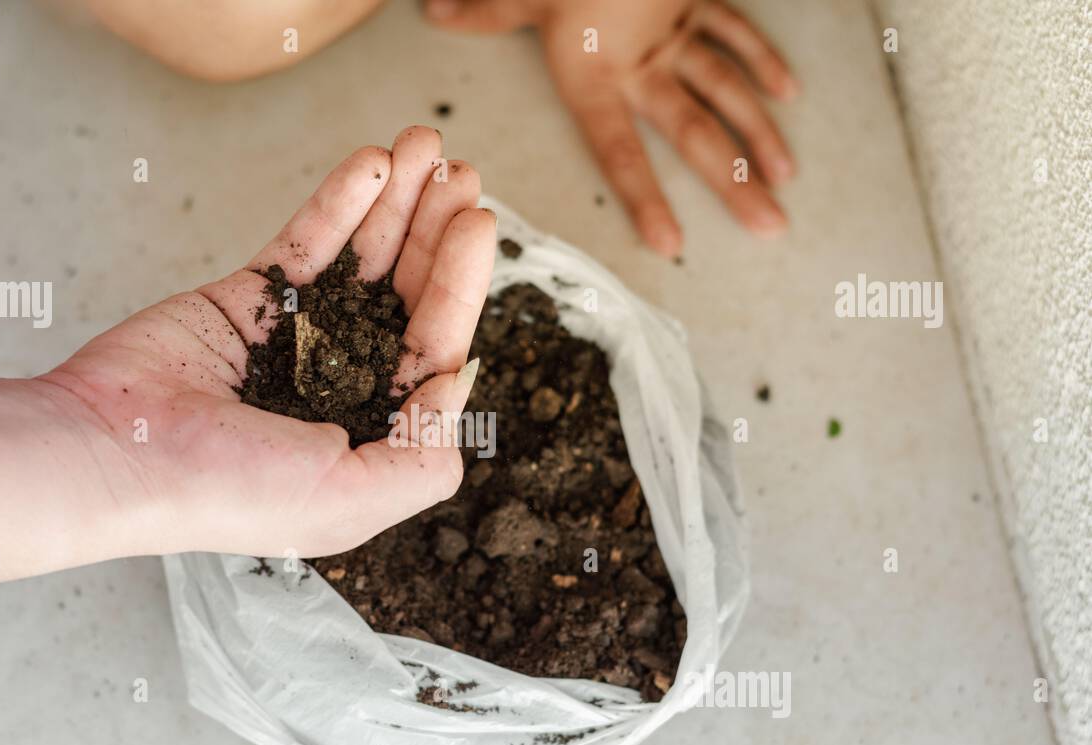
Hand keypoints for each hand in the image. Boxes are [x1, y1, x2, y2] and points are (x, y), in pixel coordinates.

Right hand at [42, 126, 494, 557]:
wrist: (112, 452)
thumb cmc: (230, 491)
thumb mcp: (349, 500)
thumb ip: (422, 456)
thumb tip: (456, 382)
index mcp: (370, 435)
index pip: (433, 349)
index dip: (461, 285)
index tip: (479, 223)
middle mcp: (340, 384)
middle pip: (407, 295)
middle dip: (436, 231)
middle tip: (461, 172)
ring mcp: (296, 336)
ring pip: (363, 259)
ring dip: (398, 203)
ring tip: (425, 144)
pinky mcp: (249, 299)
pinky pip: (306, 244)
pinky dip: (339, 203)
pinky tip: (372, 163)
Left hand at [426, 0, 797, 254]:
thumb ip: (484, 12)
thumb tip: (435, 15)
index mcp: (596, 74)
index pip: (621, 152)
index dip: (646, 200)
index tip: (672, 244)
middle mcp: (644, 63)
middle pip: (694, 133)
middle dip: (734, 183)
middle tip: (769, 226)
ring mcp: (677, 32)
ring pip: (725, 90)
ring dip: (759, 135)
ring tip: (785, 180)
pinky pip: (734, 32)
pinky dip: (762, 61)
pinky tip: (788, 95)